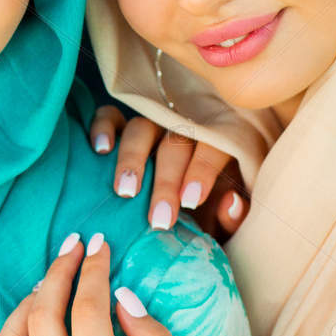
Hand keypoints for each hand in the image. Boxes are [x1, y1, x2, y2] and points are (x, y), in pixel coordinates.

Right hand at [89, 106, 246, 240]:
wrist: (186, 202)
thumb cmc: (208, 210)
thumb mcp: (226, 219)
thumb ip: (235, 218)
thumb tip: (230, 203)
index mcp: (220, 143)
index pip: (215, 145)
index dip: (203, 169)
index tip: (190, 200)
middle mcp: (184, 127)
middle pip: (175, 143)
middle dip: (166, 182)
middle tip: (159, 219)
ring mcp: (151, 123)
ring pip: (141, 128)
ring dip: (132, 158)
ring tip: (125, 192)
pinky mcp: (122, 124)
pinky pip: (109, 116)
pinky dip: (102, 128)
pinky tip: (100, 150)